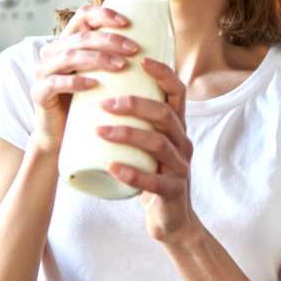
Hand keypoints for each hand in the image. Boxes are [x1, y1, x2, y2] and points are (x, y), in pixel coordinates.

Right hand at [29, 4, 140, 153]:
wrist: (64, 135)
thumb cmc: (90, 103)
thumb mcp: (106, 77)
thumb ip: (119, 59)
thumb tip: (159, 46)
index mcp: (70, 41)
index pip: (84, 15)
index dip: (104, 15)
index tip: (128, 24)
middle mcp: (53, 51)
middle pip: (81, 36)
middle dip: (110, 40)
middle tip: (134, 50)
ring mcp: (44, 71)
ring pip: (69, 55)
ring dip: (97, 58)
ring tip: (121, 67)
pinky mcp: (39, 93)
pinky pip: (55, 82)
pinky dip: (75, 81)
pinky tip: (94, 85)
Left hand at [96, 58, 200, 244]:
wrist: (172, 220)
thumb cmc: (152, 174)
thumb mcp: (148, 144)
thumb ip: (134, 120)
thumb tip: (97, 89)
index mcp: (177, 127)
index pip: (178, 92)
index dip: (163, 74)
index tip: (140, 61)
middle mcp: (183, 143)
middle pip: (165, 114)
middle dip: (135, 104)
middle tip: (105, 103)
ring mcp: (180, 168)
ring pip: (159, 144)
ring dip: (128, 134)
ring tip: (100, 130)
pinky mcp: (173, 191)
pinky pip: (154, 181)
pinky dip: (132, 173)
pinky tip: (112, 167)